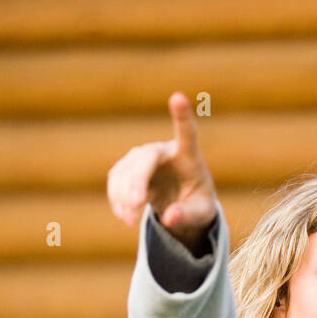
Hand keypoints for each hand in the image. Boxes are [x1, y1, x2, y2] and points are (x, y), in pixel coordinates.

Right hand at [106, 91, 217, 251]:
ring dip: (124, 196)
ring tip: (130, 220)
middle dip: (138, 180)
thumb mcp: (201, 214)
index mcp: (188, 155)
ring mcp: (142, 157)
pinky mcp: (126, 168)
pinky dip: (116, 199)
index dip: (182, 115)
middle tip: (136, 206)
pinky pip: (115, 181)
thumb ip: (188, 215)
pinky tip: (125, 216)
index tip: (178, 97)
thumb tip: (169, 219)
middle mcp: (163, 150)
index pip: (186, 132)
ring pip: (126, 170)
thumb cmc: (197, 203)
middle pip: (145, 158)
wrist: (180, 202)